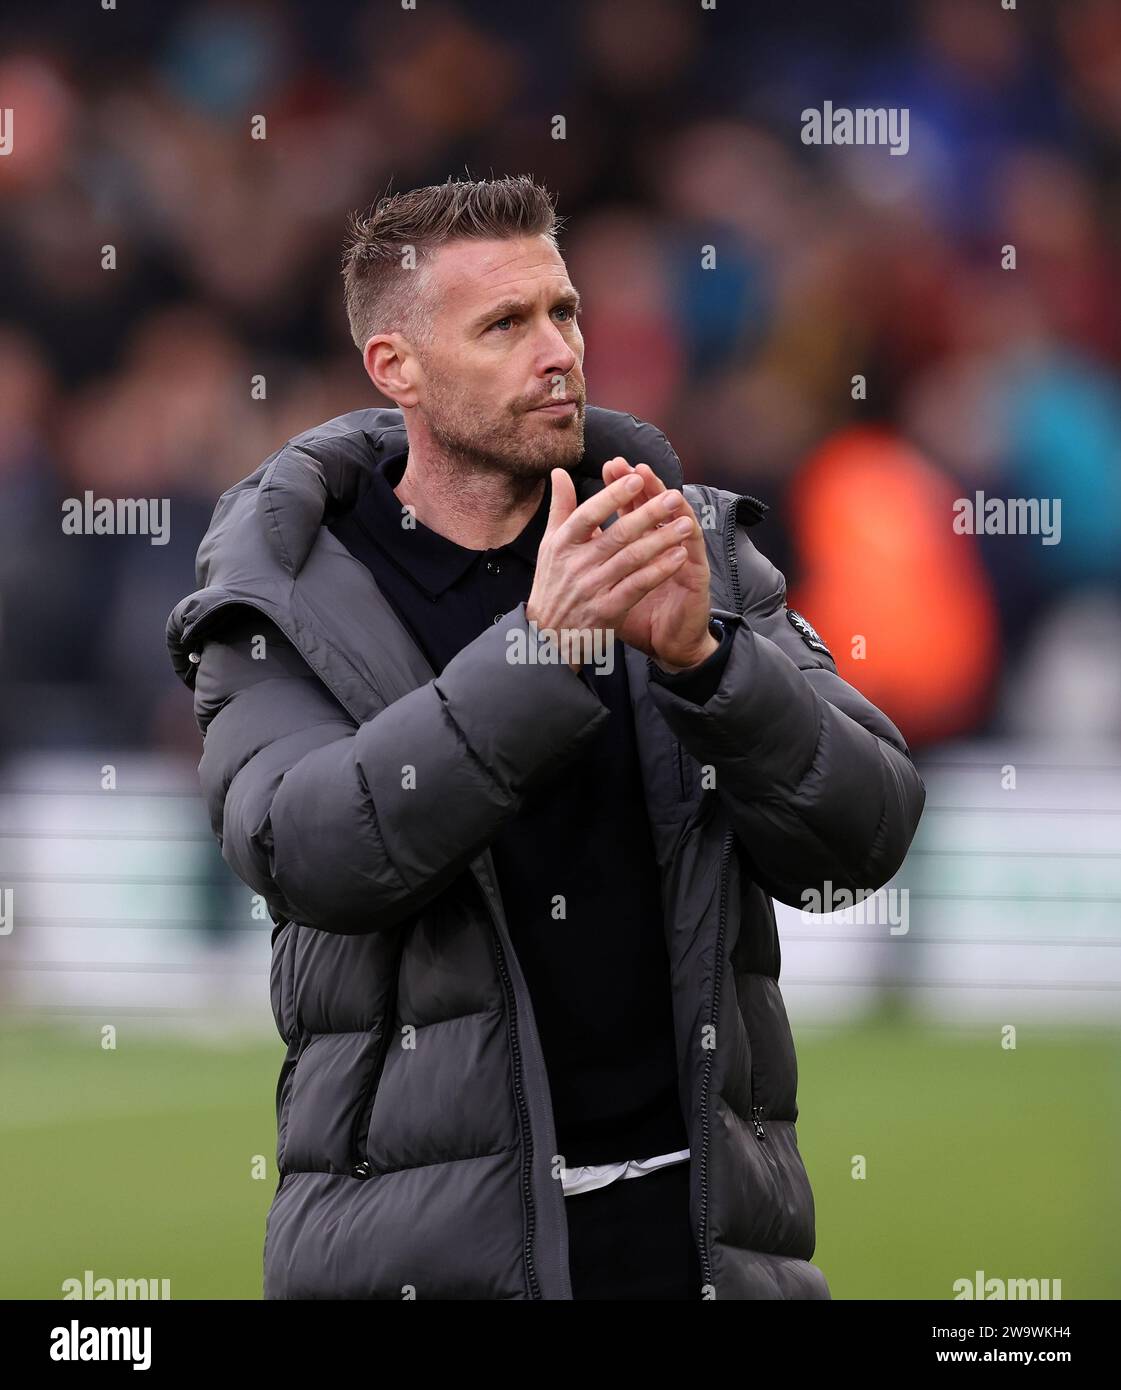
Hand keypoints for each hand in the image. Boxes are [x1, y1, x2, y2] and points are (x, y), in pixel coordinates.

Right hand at [525, 466, 694, 668]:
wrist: (547, 636)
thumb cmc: (552, 584)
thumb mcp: (549, 544)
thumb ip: (559, 507)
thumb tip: (559, 471)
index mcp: (562, 544)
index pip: (588, 514)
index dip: (612, 496)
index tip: (636, 478)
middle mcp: (576, 565)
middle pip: (616, 534)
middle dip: (648, 514)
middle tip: (672, 496)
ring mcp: (592, 588)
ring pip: (631, 559)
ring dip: (660, 540)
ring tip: (684, 525)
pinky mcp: (607, 610)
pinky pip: (637, 586)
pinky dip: (659, 571)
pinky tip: (678, 558)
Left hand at [599, 458, 714, 669]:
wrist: (666, 644)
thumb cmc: (637, 612)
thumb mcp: (609, 583)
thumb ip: (594, 555)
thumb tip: (572, 539)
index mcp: (641, 542)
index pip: (631, 506)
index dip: (621, 487)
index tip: (609, 466)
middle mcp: (663, 543)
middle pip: (654, 506)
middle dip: (643, 485)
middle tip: (632, 465)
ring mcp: (682, 557)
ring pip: (678, 521)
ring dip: (669, 503)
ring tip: (660, 485)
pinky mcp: (696, 575)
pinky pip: (692, 553)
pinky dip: (687, 538)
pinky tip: (683, 523)